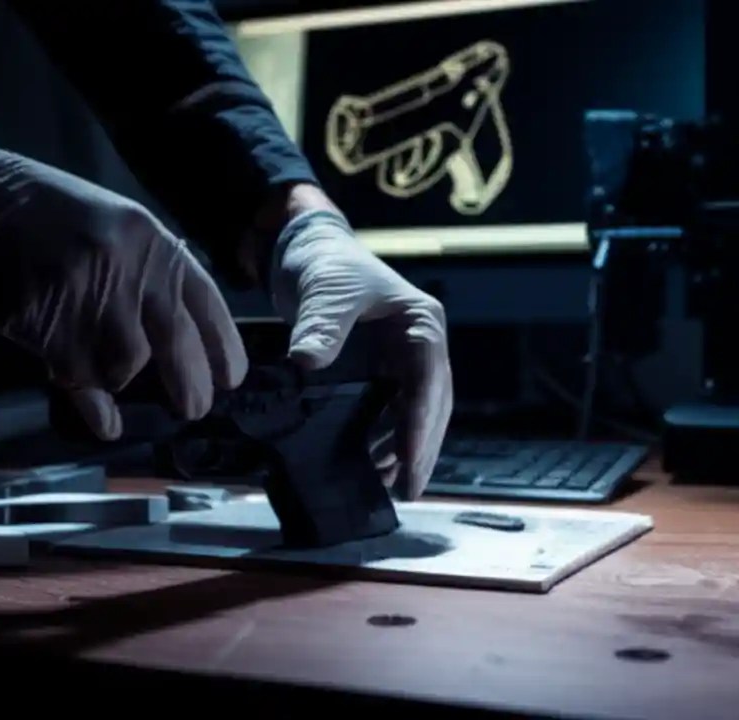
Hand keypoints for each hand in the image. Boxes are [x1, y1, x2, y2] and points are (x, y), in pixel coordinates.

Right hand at [0, 108, 246, 438]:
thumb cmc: (31, 208)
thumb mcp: (105, 222)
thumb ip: (142, 269)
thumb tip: (174, 327)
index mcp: (149, 238)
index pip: (205, 303)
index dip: (223, 347)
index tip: (230, 377)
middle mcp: (129, 267)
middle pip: (178, 344)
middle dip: (192, 386)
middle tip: (194, 407)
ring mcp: (88, 297)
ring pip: (128, 366)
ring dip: (122, 382)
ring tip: (114, 383)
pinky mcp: (46, 325)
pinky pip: (84, 382)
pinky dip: (96, 410)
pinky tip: (105, 423)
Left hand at [268, 201, 451, 499]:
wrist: (307, 250)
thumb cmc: (325, 263)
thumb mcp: (325, 290)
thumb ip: (321, 325)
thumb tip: (306, 361)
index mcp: (421, 322)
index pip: (429, 378)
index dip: (420, 421)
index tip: (409, 458)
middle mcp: (421, 343)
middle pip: (433, 403)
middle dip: (422, 447)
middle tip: (409, 489)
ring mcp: (404, 358)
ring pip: (417, 412)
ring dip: (406, 448)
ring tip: (389, 485)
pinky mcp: (382, 370)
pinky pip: (393, 410)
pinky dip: (387, 438)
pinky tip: (373, 464)